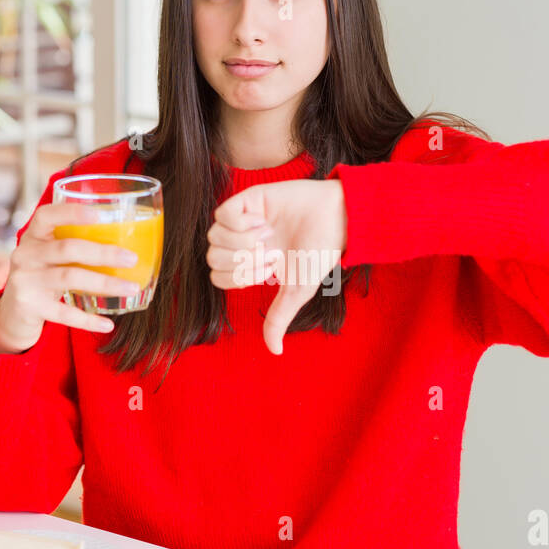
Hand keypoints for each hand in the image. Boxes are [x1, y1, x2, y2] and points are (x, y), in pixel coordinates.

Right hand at [0, 201, 143, 353]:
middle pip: (66, 248)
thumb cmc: (44, 275)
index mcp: (33, 236)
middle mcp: (25, 255)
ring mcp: (25, 281)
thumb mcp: (51, 256)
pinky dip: (88, 320)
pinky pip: (63, 313)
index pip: (46, 215)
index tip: (99, 214)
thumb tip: (130, 243)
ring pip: (69, 278)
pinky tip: (108, 324)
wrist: (12, 313)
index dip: (71, 212)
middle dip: (103, 253)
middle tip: (132, 258)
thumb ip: (75, 245)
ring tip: (132, 288)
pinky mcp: (29, 307)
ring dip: (104, 283)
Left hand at [207, 179, 347, 354]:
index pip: (218, 276)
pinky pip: (222, 213)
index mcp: (249, 262)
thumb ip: (279, 318)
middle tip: (271, 254)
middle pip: (212, 258)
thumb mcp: (297, 291)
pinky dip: (241, 223)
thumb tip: (274, 351)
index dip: (239, 278)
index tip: (269, 269)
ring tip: (268, 237)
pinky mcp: (246, 198)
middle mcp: (242, 241)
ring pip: (214, 236)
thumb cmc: (319, 252)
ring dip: (242, 242)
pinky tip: (263, 222)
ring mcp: (242, 219)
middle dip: (242, 261)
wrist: (335, 219)